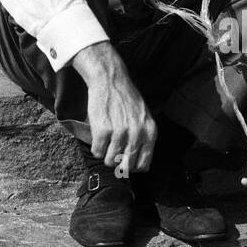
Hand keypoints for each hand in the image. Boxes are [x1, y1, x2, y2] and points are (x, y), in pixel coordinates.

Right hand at [71, 42, 156, 171]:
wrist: (111, 80)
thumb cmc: (126, 98)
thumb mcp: (144, 117)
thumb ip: (144, 138)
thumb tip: (139, 163)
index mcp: (150, 132)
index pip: (143, 164)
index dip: (133, 166)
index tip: (126, 161)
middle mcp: (137, 134)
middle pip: (126, 165)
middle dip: (118, 164)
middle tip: (113, 154)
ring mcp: (120, 133)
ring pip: (110, 161)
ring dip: (105, 156)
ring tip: (105, 144)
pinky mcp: (103, 130)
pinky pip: (97, 152)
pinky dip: (96, 148)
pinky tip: (98, 138)